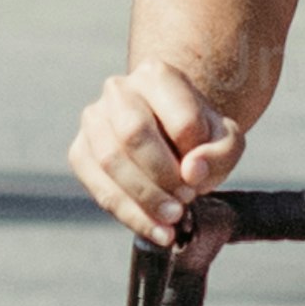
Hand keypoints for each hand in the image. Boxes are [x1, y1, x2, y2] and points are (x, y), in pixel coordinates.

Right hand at [70, 59, 244, 242]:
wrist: (169, 138)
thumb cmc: (198, 137)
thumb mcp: (224, 140)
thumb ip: (220, 153)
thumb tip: (192, 172)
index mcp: (157, 75)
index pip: (180, 118)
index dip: (196, 154)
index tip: (202, 177)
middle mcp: (119, 90)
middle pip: (134, 133)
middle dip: (162, 176)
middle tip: (185, 202)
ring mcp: (93, 119)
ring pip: (110, 160)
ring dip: (144, 198)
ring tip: (172, 219)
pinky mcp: (80, 152)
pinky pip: (98, 186)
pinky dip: (129, 214)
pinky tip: (155, 230)